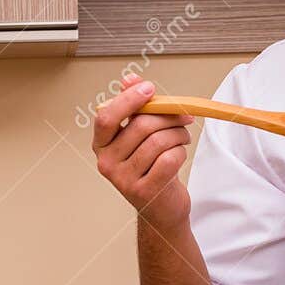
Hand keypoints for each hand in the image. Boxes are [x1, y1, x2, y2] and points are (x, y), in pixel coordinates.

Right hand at [92, 70, 195, 229]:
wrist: (161, 207)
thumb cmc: (150, 166)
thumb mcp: (140, 135)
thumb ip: (134, 106)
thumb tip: (129, 78)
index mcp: (101, 144)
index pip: (106, 117)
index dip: (129, 100)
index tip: (150, 89)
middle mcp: (106, 162)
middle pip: (141, 126)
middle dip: (168, 117)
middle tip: (183, 118)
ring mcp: (123, 179)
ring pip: (159, 141)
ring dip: (178, 135)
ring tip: (182, 138)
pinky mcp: (144, 192)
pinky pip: (169, 159)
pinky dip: (181, 152)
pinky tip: (179, 155)